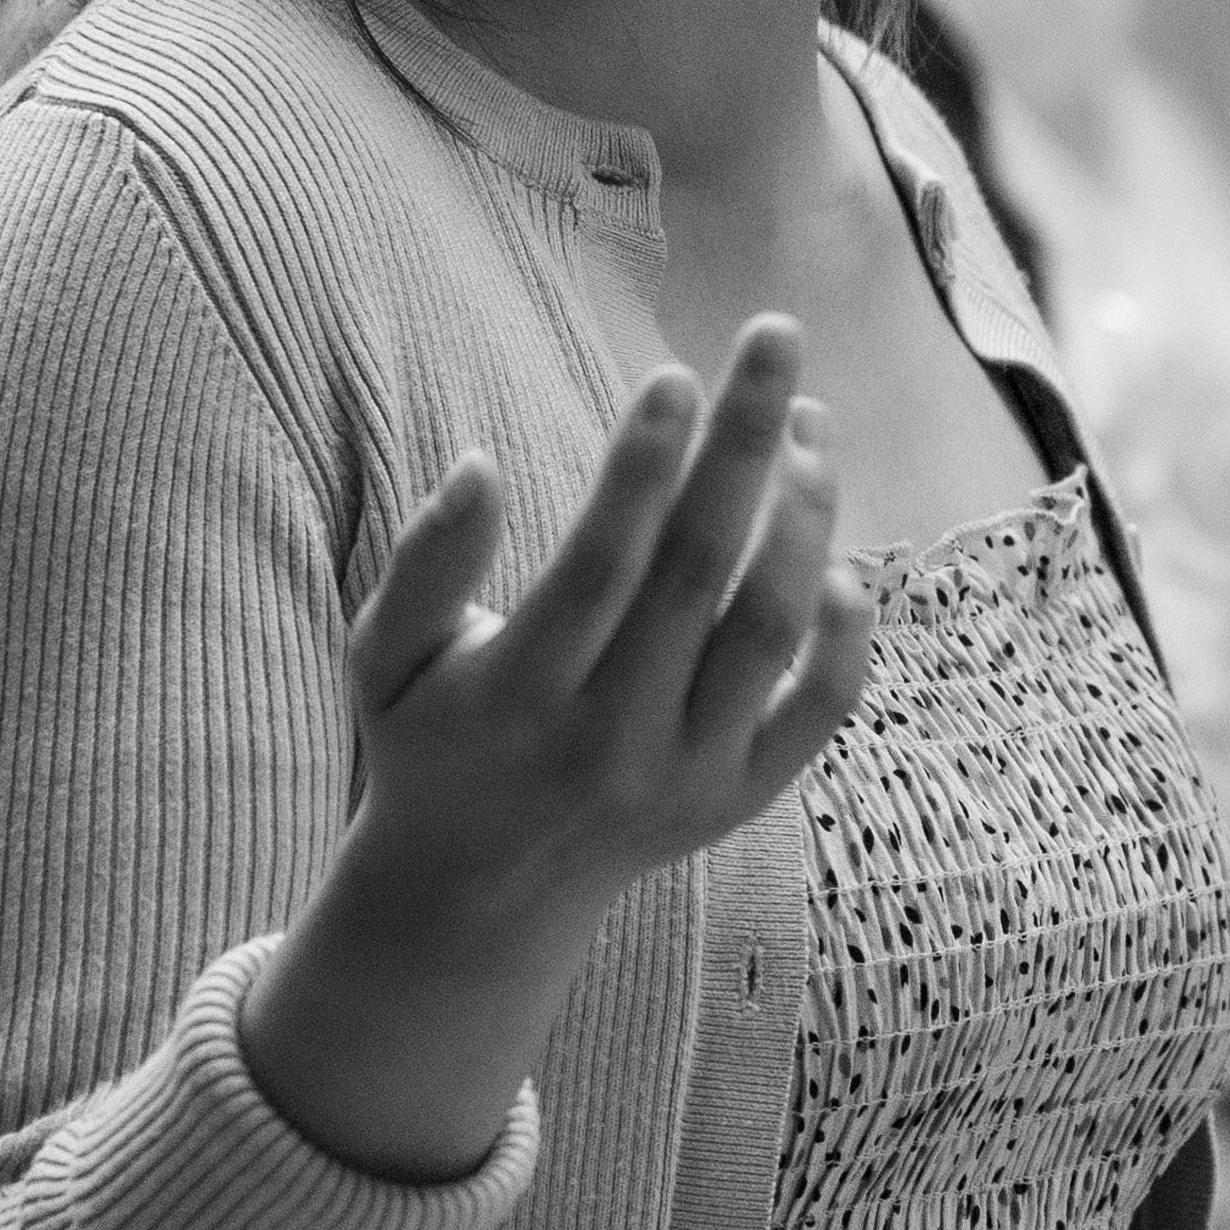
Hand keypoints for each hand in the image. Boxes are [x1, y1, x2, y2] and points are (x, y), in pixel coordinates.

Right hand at [247, 326, 870, 1176]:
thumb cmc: (431, 742)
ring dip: (805, 516)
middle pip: (701, 574)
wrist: (479, 896)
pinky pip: (818, 712)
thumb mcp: (383, 659)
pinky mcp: (738, 799)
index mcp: (519, 696)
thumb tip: (478, 466)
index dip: (643, 467)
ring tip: (810, 423)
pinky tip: (845, 558)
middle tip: (774, 334)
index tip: (673, 375)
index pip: (602, 565)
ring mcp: (686, 775)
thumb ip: (423, 564)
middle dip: (743, 442)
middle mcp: (611, 739)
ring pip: (770, 631)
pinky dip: (846, 637)